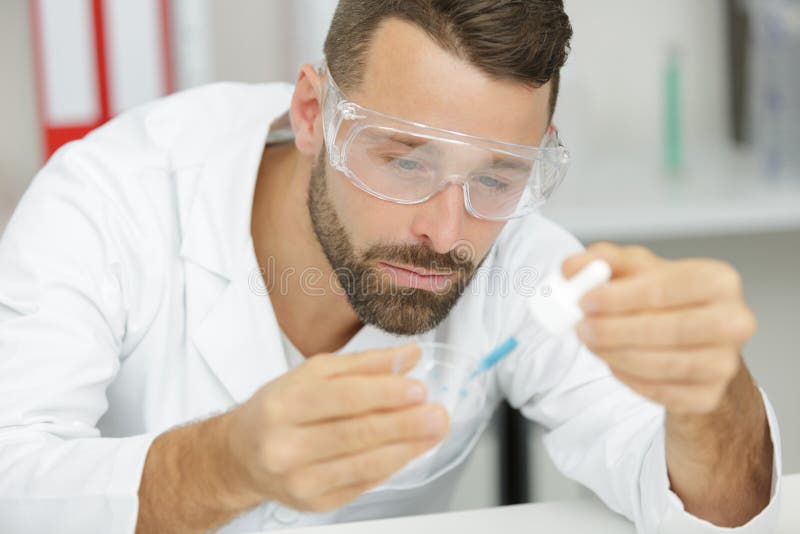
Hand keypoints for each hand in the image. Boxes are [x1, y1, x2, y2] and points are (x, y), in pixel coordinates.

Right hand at [227, 344, 448, 511]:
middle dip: (403, 424)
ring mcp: (299, 479)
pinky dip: (391, 466)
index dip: (383, 394)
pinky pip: (363, 484)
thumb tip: (409, 356)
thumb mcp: (313, 374)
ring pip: (363, 464)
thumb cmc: (281, 409)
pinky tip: (410, 450)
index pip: (341, 398)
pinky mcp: (315, 503)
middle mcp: (286, 445)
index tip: (417, 389)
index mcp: (283, 404)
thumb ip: (364, 364)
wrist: (243, 455)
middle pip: (355, 434)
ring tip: (433, 431)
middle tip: (436, 414)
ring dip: (406, 448)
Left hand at [563, 242, 756, 414]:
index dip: (620, 297)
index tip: (585, 300)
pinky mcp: (709, 396)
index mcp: (719, 280)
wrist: (692, 344)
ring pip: (662, 364)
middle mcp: (734, 322)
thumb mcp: (633, 270)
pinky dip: (629, 378)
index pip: (665, 288)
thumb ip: (601, 261)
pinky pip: (660, 392)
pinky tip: (614, 362)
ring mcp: (726, 363)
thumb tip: (571, 267)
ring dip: (616, 355)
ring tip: (592, 343)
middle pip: (669, 330)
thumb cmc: (664, 301)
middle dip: (615, 330)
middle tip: (581, 328)